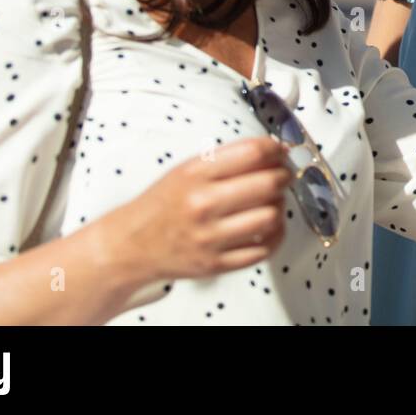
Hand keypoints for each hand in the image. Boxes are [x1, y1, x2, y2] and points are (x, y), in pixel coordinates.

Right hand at [100, 136, 292, 285]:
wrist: (131, 245)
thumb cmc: (163, 205)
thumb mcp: (187, 169)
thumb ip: (228, 159)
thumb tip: (273, 151)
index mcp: (195, 174)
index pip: (253, 153)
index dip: (276, 150)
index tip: (281, 152)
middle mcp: (203, 204)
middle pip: (268, 184)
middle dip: (283, 177)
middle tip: (282, 176)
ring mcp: (210, 237)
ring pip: (271, 217)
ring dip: (279, 206)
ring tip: (272, 202)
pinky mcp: (216, 264)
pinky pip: (264, 249)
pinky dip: (274, 236)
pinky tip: (267, 227)